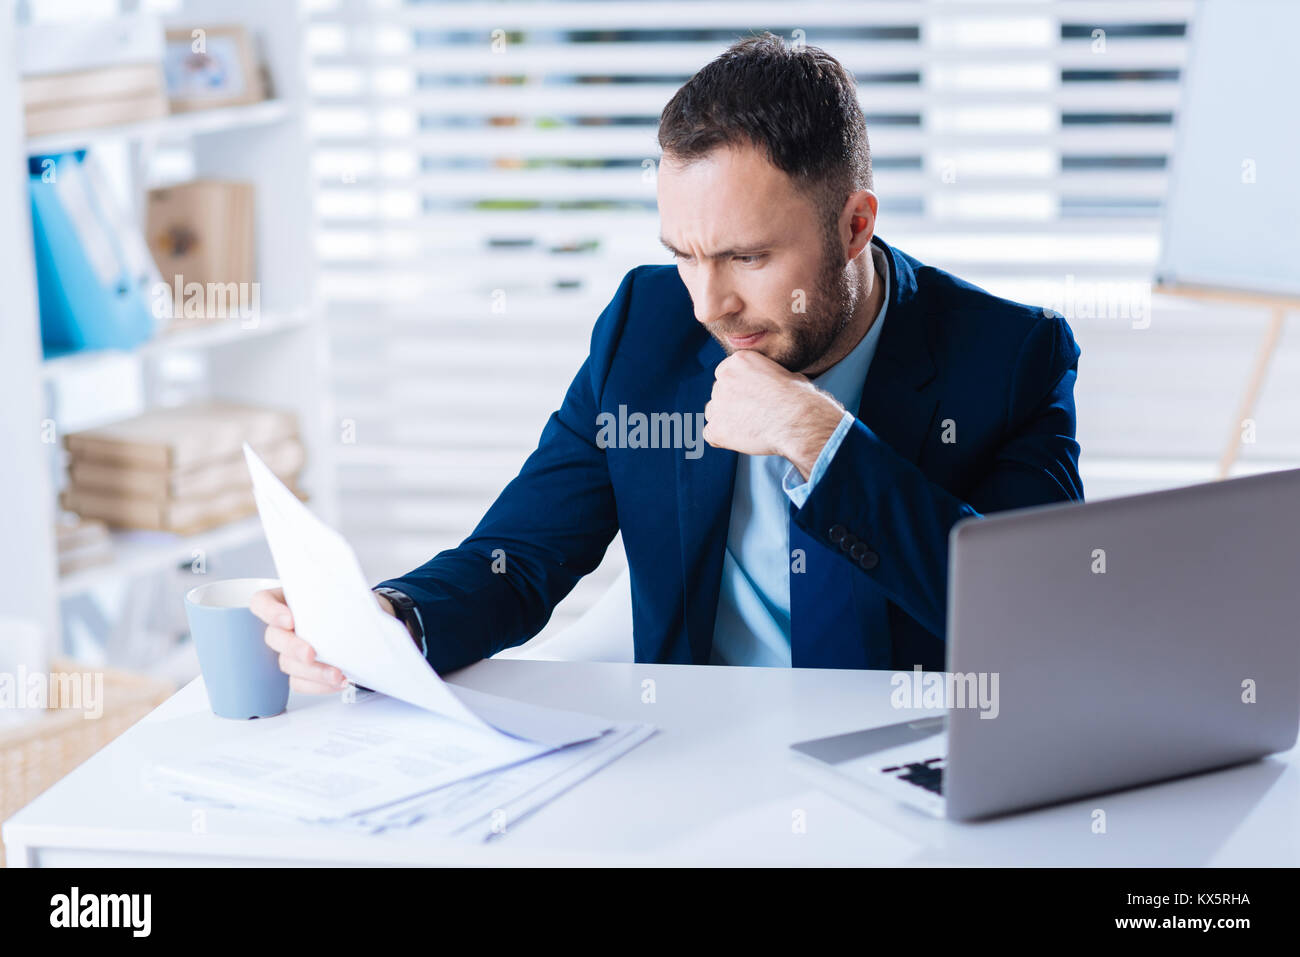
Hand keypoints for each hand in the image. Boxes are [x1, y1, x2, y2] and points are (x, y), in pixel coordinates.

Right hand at [251, 586, 355, 694]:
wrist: (362, 624)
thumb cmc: (348, 604)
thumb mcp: (344, 593)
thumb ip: (338, 596)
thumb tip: (352, 604)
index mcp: (288, 600)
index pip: (262, 602)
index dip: (270, 612)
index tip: (289, 619)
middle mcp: (284, 626)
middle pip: (273, 637)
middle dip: (292, 647)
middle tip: (310, 653)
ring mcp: (289, 650)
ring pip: (287, 664)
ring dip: (312, 671)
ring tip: (336, 674)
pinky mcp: (299, 671)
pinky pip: (299, 682)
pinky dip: (318, 685)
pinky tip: (337, 681)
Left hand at [702, 350, 844, 479]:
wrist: (799, 421)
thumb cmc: (800, 399)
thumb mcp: (787, 375)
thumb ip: (768, 377)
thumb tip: (774, 383)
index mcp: (739, 360)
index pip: (727, 374)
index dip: (740, 388)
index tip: (752, 398)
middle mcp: (723, 378)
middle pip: (719, 393)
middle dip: (732, 405)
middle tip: (754, 415)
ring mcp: (717, 404)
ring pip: (713, 413)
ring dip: (726, 421)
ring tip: (750, 428)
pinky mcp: (716, 428)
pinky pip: (710, 435)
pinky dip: (723, 440)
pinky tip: (743, 439)